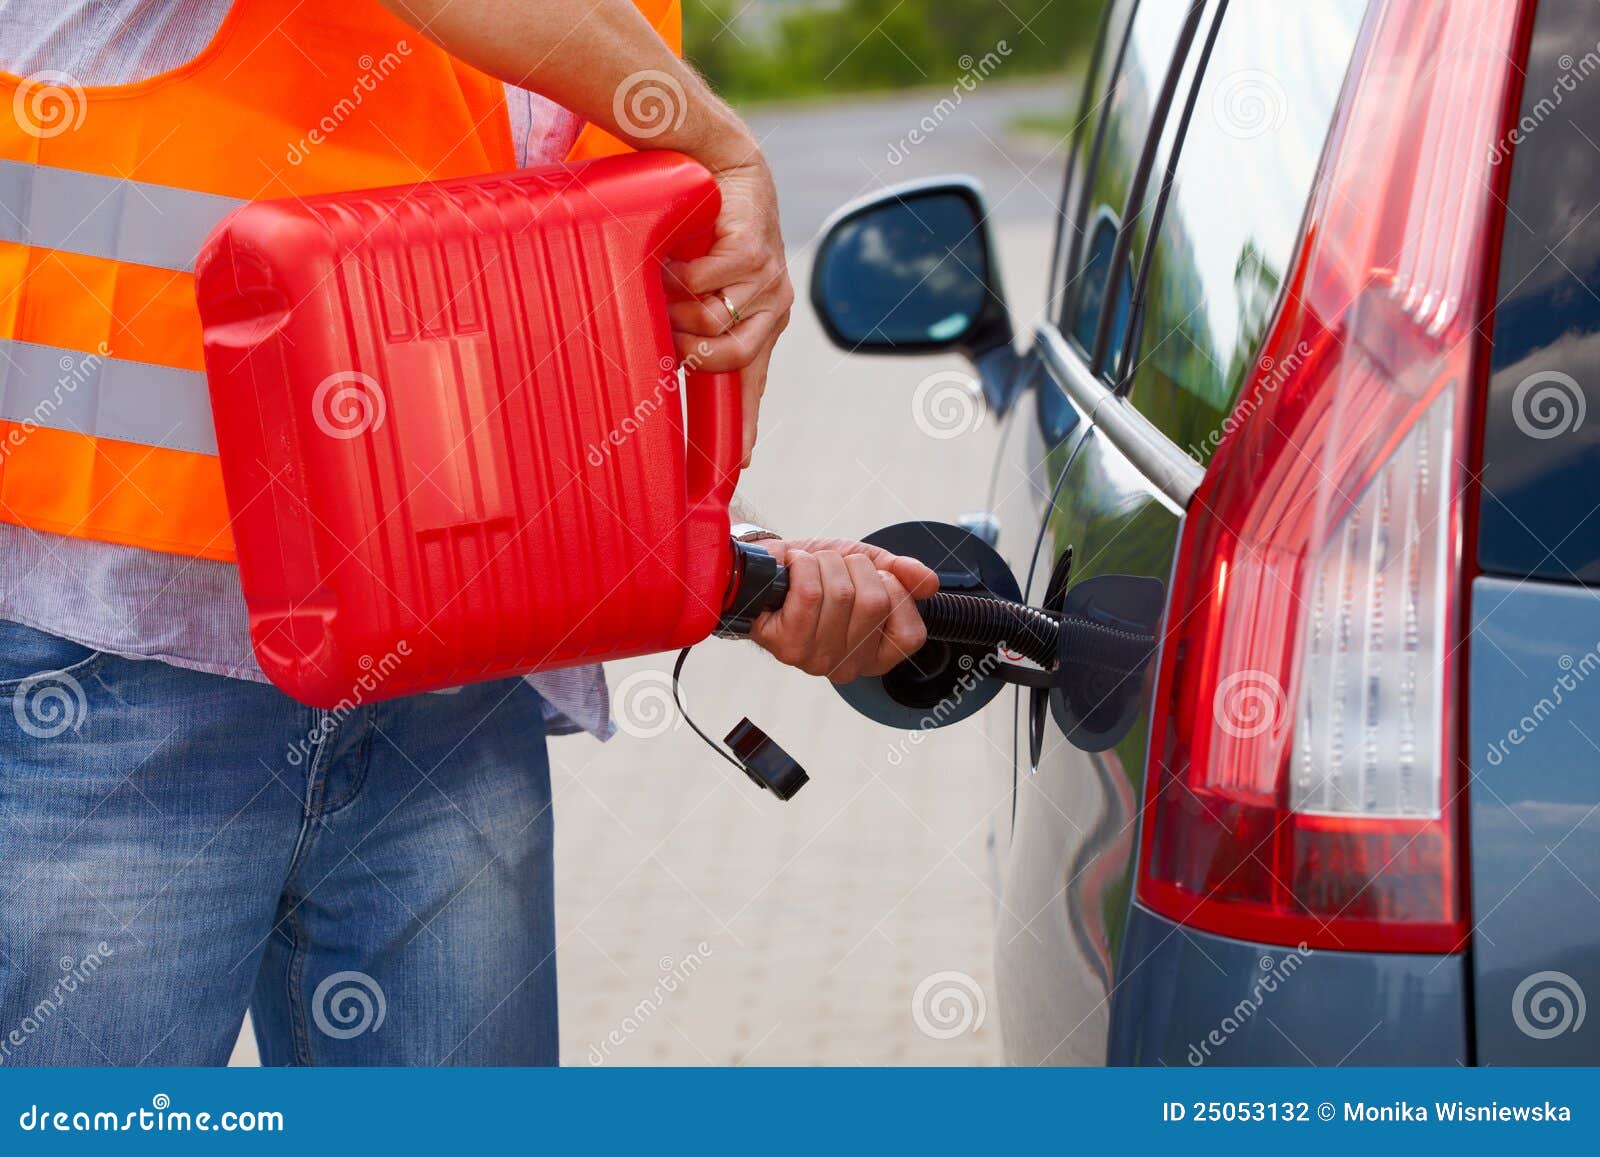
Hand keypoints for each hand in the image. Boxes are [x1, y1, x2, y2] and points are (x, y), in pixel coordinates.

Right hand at [665, 150, 792, 466]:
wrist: (718, 161)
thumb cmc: (702, 227)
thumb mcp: (697, 286)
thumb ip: (690, 326)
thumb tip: (664, 365)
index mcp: (760, 324)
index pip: (754, 386)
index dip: (746, 427)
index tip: (741, 465)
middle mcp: (772, 308)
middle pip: (726, 361)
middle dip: (685, 347)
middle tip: (664, 321)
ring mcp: (768, 280)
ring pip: (713, 326)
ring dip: (678, 306)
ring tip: (670, 280)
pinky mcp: (754, 251)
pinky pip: (705, 286)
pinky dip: (681, 275)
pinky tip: (678, 255)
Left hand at [749, 538, 938, 683]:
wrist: (765, 568)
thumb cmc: (816, 573)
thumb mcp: (867, 567)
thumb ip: (903, 575)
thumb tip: (929, 584)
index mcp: (873, 655)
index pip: (911, 634)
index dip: (897, 592)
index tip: (875, 579)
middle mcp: (846, 666)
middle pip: (875, 602)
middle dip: (855, 567)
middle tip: (835, 569)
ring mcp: (815, 659)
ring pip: (841, 592)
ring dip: (826, 563)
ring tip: (811, 569)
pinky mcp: (786, 645)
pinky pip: (810, 592)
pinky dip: (802, 564)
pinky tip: (793, 569)